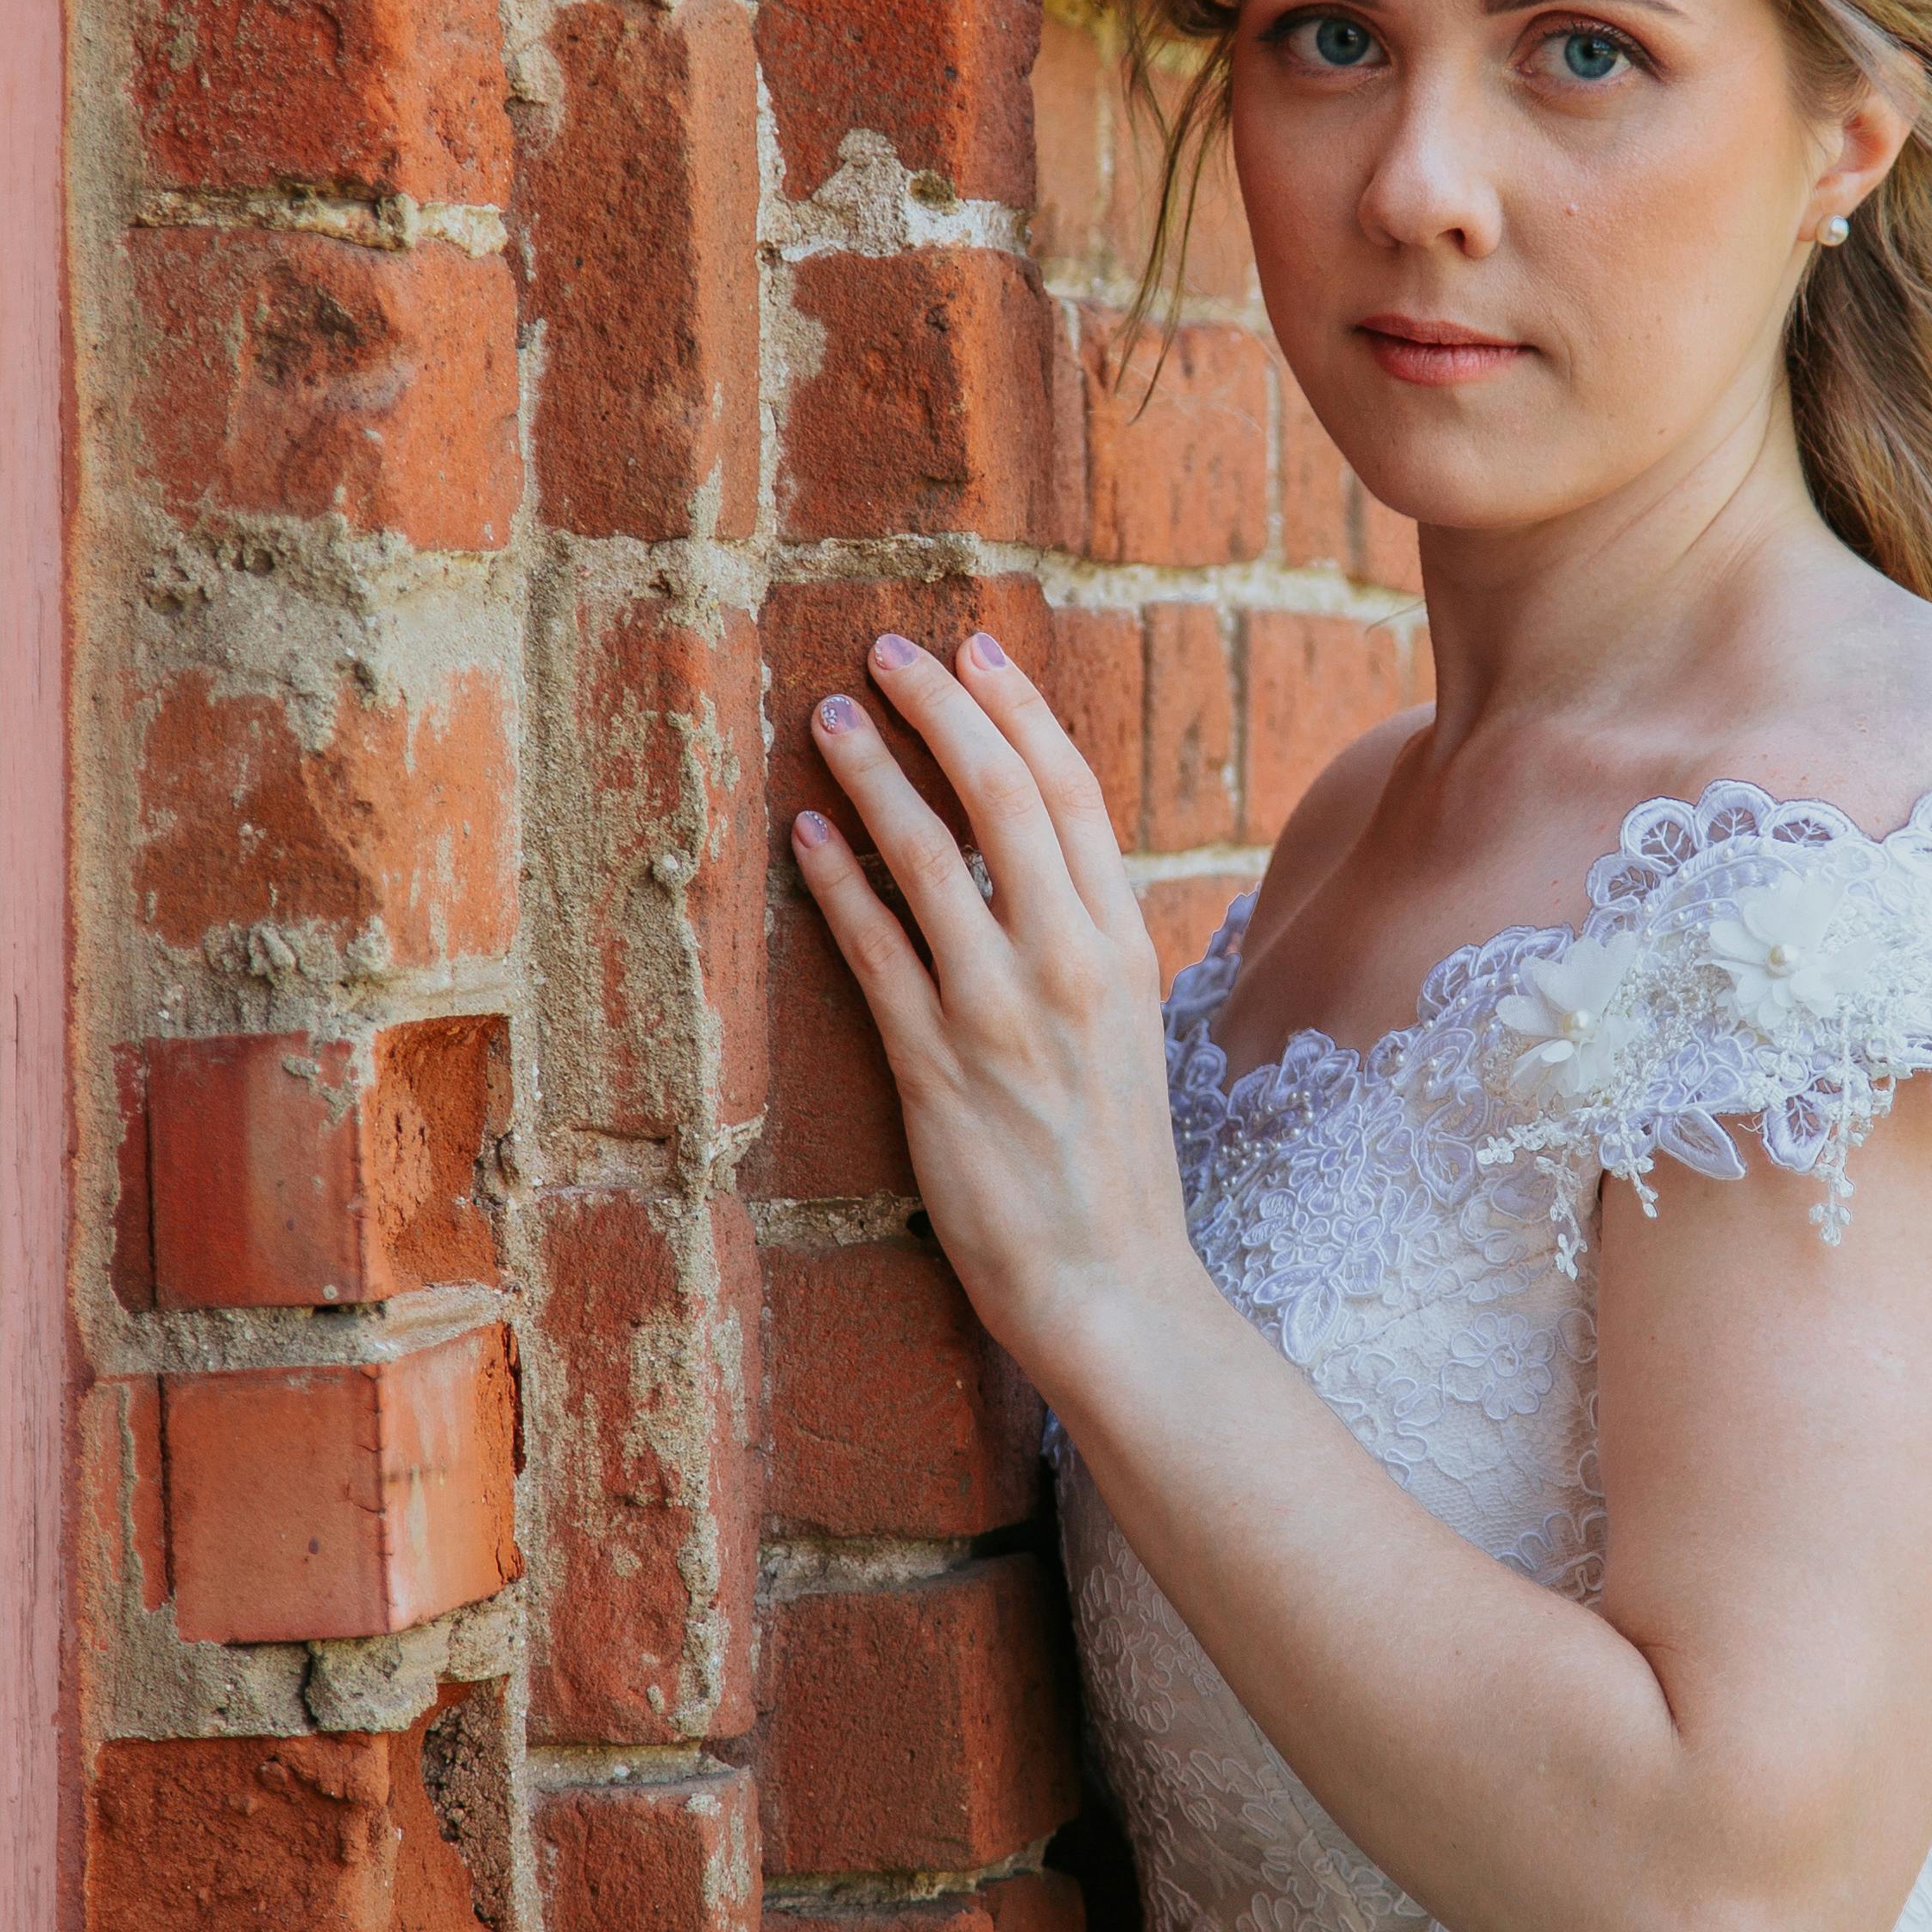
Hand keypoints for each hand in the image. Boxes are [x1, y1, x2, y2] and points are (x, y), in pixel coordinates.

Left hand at [793, 632, 1205, 1392]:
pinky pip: (875, 951)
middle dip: (942, 711)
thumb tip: (1034, 866)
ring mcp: (1000, 1012)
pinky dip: (837, 882)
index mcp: (1123, 945)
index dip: (1020, 711)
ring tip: (829, 718)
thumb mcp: (1126, 1028)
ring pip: (933, 858)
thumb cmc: (1112, 1161)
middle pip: (1004, 797)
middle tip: (886, 652)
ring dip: (875, 775)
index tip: (975, 651)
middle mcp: (1068, 962)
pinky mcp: (936, 1066)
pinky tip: (805, 833)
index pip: (1072, 794)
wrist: (1109, 1280)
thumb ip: (1086, 943)